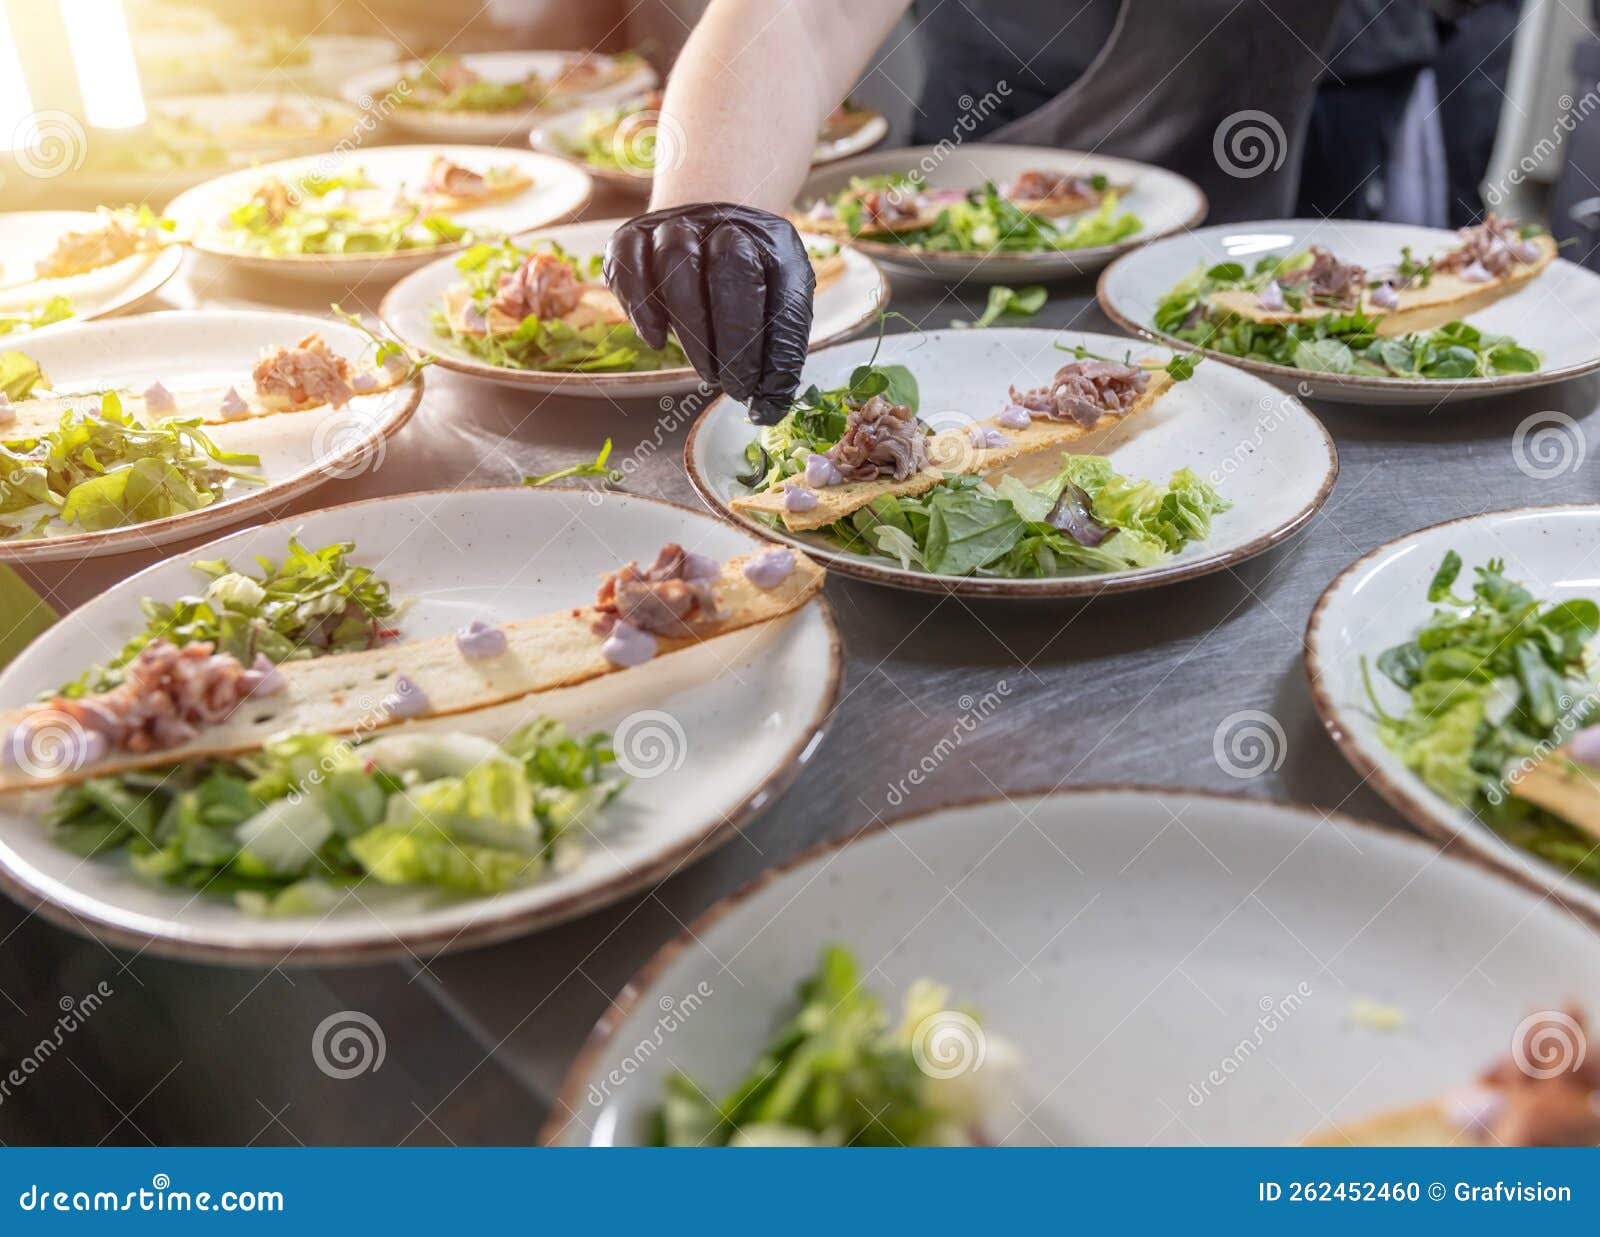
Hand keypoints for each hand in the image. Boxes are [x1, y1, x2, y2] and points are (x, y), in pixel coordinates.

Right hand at [604, 203, 813, 423]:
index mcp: (775, 242)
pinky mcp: (632, 236)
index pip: (781, 291)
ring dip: (692, 328)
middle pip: (730, 268)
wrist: (702, 232)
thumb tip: (766, 410)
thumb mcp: (773, 309)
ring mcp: (676, 224)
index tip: (763, 394)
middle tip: (733, 385)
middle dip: (733, 338)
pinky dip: (641, 306)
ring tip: (705, 372)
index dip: (774, 349)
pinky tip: (657, 341)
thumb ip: (776, 355)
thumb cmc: (744, 287)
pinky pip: (629, 264)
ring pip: (677, 263)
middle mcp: (726, 222)